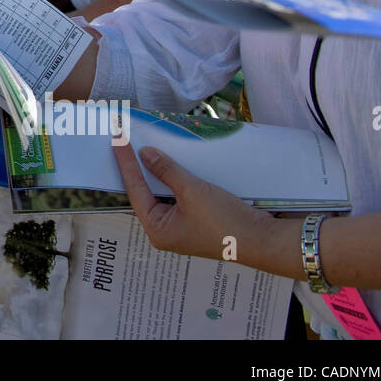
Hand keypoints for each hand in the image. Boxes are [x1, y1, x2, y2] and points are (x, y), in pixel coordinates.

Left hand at [112, 142, 271, 261]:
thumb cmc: (225, 221)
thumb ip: (166, 171)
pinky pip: (177, 195)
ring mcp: (181, 227)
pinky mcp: (197, 220)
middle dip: (136, 168)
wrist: (264, 240)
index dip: (126, 163)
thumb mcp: (192, 191)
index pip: (135, 189)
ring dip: (155, 172)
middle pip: (145, 193)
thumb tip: (146, 154)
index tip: (116, 140)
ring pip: (162, 193)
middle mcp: (165, 231)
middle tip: (123, 142)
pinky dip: (172, 179)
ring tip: (140, 147)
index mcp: (157, 230)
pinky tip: (168, 162)